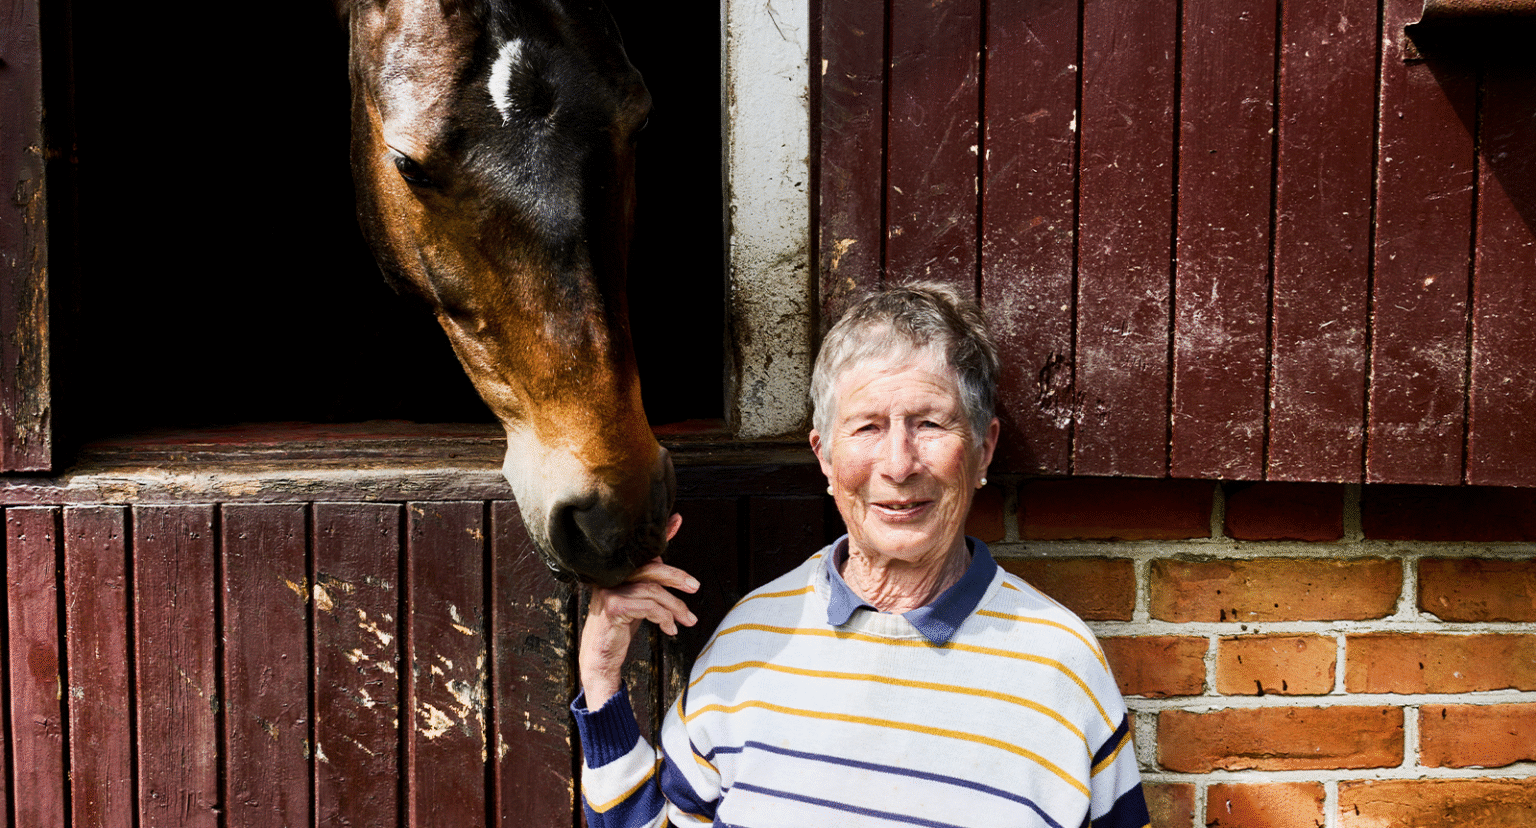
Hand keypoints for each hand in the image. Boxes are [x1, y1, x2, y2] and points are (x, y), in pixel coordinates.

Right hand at [579, 515, 695, 708]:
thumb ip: (649, 583)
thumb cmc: (619, 628)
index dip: (661, 534)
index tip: (677, 520)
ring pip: (653, 590)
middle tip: (695, 587)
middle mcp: (609, 577)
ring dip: (676, 607)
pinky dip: (664, 618)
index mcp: (616, 572)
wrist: (600, 659)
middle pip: (650, 568)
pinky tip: (670, 629)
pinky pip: (649, 606)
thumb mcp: (638, 602)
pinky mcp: (613, 606)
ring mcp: (609, 590)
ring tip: (687, 621)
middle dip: (677, 576)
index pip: (641, 550)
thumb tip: (666, 565)